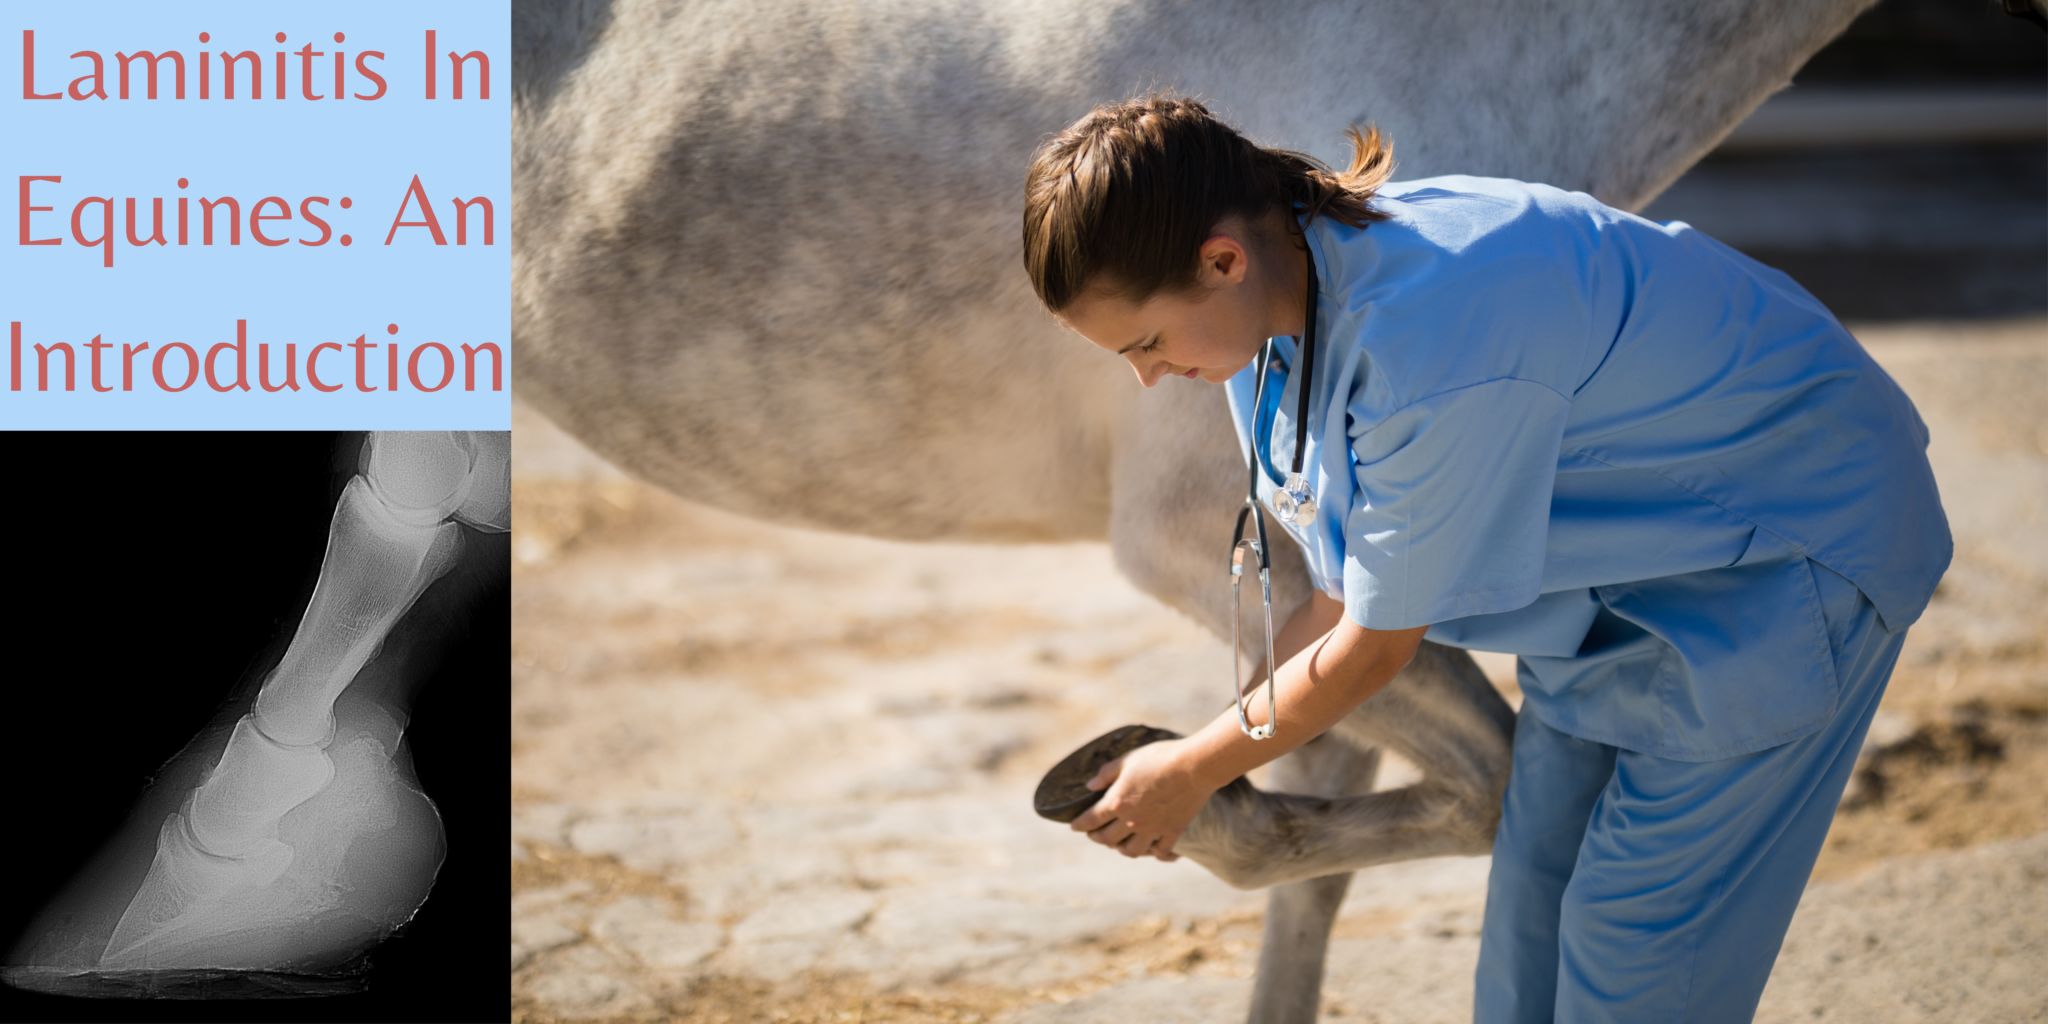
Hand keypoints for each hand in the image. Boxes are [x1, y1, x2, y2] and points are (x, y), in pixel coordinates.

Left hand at [1068, 738, 1216, 860]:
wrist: (1194, 766)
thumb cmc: (1159, 758)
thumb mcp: (1127, 760)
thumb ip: (1106, 774)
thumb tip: (1090, 786)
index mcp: (1117, 802)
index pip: (1090, 820)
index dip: (1079, 825)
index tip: (1074, 827)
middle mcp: (1132, 821)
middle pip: (1107, 839)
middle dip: (1097, 838)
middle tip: (1094, 834)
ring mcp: (1153, 829)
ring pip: (1132, 851)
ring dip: (1122, 849)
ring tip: (1119, 844)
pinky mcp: (1173, 831)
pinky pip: (1160, 850)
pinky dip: (1154, 852)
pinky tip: (1151, 849)